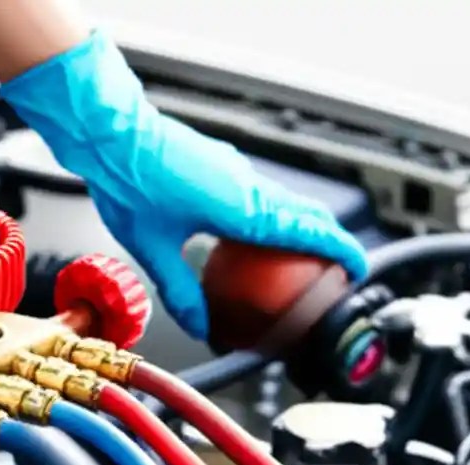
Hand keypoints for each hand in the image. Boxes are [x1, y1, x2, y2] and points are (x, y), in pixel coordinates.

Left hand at [0, 31, 367, 339]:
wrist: (113, 133)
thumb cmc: (130, 184)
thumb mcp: (152, 249)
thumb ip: (180, 290)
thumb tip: (199, 326)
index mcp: (243, 208)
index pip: (309, 232)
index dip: (340, 251)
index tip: (357, 270)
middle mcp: (249, 186)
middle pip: (307, 215)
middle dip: (328, 243)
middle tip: (334, 272)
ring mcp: (237, 171)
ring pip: (286, 202)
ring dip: (301, 228)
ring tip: (299, 260)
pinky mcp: (223, 164)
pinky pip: (261, 193)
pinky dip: (272, 216)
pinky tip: (249, 237)